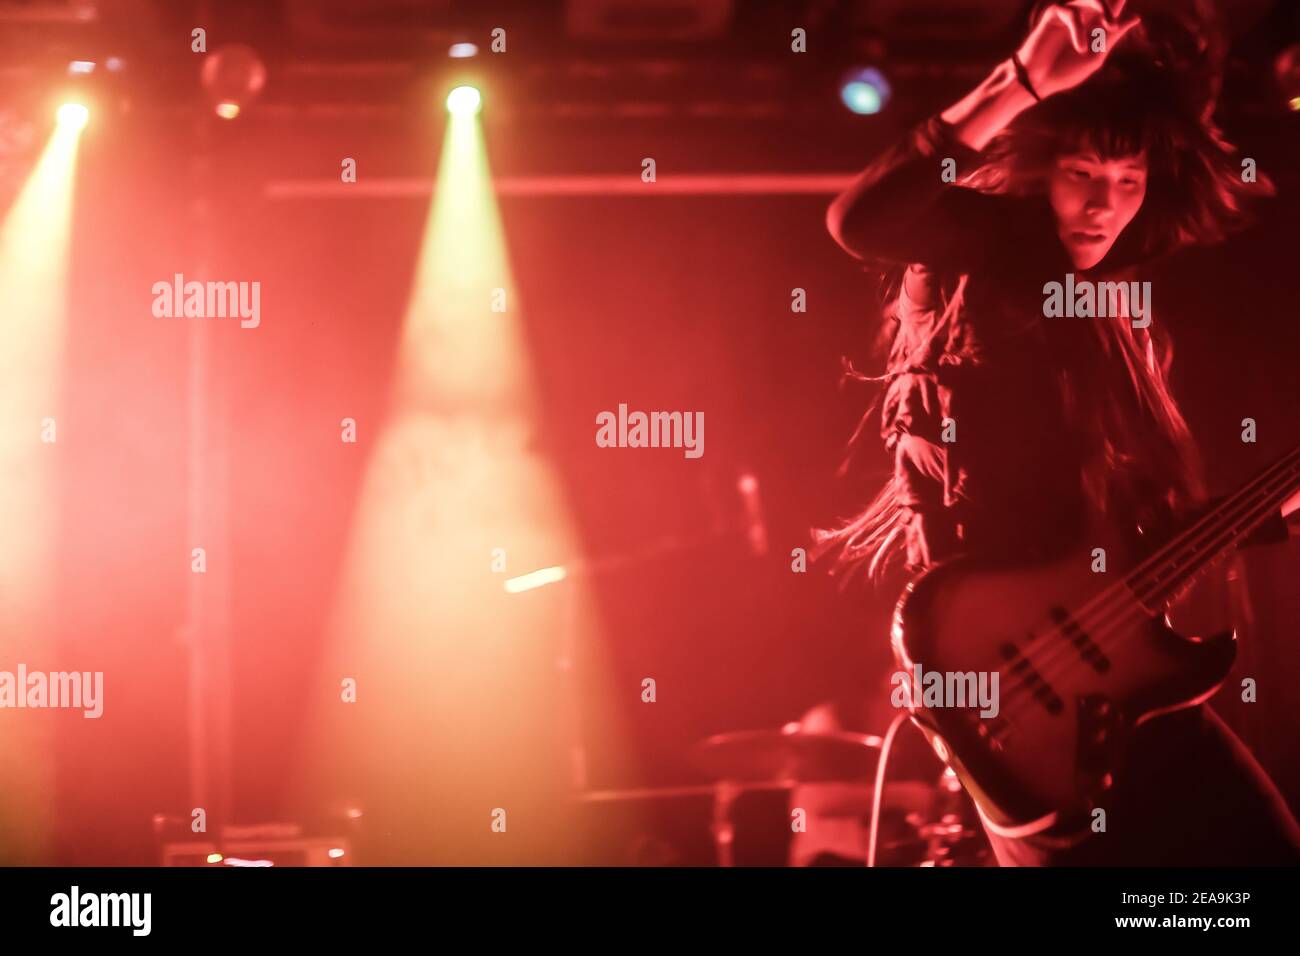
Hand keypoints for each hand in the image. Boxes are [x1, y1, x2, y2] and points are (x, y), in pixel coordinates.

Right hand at [1015, 0, 1140, 99]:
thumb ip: (1113, 36)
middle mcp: (1084, 14)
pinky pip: (1071, 13)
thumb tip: (1136, 17)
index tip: (1122, 18)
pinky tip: (1080, 47)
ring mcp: (1068, 13)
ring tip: (1111, 27)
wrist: (1037, 81)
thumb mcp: (1096, 55)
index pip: (1114, 5)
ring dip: (1104, 8)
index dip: (1120, 3)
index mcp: (1095, 24)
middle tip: (1115, 24)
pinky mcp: (1053, 14)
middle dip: (1113, 6)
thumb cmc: (1065, 72)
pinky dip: (1079, 30)